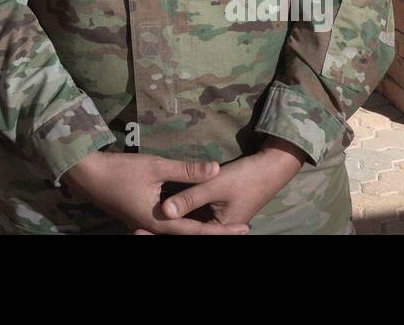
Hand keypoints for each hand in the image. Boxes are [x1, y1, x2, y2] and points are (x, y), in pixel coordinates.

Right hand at [62, 150, 249, 234]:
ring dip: (201, 228)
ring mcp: (147, 226)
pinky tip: (194, 216)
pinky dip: (186, 223)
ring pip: (180, 232)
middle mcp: (155, 230)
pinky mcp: (143, 219)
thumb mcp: (156, 167)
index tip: (245, 228)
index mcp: (160, 223)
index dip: (222, 231)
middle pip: (191, 235)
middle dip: (216, 232)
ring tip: (223, 224)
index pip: (198, 231)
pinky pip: (170, 227)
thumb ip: (186, 170)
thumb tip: (215, 169)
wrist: (88, 176)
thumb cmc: (121, 171)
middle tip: (241, 227)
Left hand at [141, 137, 306, 233]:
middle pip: (185, 231)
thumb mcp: (214, 186)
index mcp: (216, 229)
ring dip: (169, 222)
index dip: (160, 232)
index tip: (137, 230)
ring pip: (186, 224)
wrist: (271, 169)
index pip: (186, 234)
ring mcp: (215, 220)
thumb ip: (189, 197)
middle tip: (132, 228)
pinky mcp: (213, 211)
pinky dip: (178, 214)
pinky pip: (192, 216)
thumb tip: (164, 211)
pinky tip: (160, 207)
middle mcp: (216, 227)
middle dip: (160, 230)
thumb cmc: (246, 177)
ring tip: (136, 220)